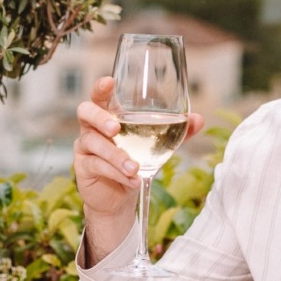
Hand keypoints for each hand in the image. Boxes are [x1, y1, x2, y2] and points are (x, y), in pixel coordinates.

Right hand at [74, 77, 203, 263]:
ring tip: (135, 168)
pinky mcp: (83, 168)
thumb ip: (177, 132)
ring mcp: (85, 147)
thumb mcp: (158, 147)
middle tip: (115, 130)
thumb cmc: (137, 163)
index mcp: (109, 116)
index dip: (101, 88)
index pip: (99, 96)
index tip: (109, 81)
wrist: (119, 199)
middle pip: (86, 112)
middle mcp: (92, 127)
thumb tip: (198, 119)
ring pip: (94, 143)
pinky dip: (116, 173)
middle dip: (100, 118)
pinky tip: (132, 180)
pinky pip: (97, 166)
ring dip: (116, 156)